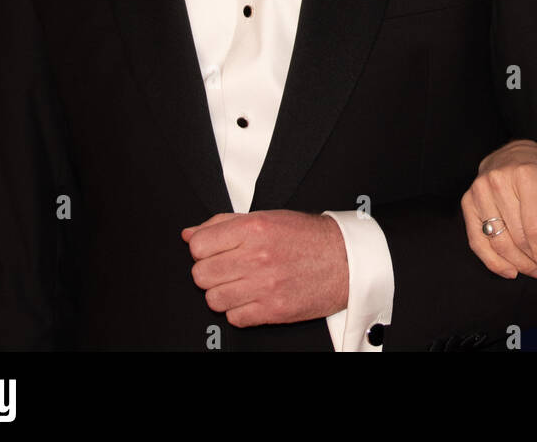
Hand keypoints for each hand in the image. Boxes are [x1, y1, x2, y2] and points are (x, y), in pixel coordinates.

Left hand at [181, 210, 348, 326]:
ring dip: (222, 293)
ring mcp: (264, 286)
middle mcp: (257, 256)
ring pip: (213, 299)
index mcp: (254, 228)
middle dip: (209, 272)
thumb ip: (225, 224)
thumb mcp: (268, 217)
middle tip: (226, 268)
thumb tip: (189, 234)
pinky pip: (234, 318)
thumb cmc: (308, 237)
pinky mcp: (273, 310)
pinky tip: (252, 297)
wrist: (346, 260)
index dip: (201, 249)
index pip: (198, 245)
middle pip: (201, 274)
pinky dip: (238, 310)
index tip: (212, 250)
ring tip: (239, 283)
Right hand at [461, 139, 536, 279]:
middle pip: (516, 237)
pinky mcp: (467, 200)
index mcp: (527, 176)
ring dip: (515, 263)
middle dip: (532, 261)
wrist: (516, 154)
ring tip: (529, 270)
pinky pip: (476, 241)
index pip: (534, 228)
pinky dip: (492, 261)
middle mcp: (499, 181)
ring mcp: (479, 190)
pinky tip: (508, 270)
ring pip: (497, 242)